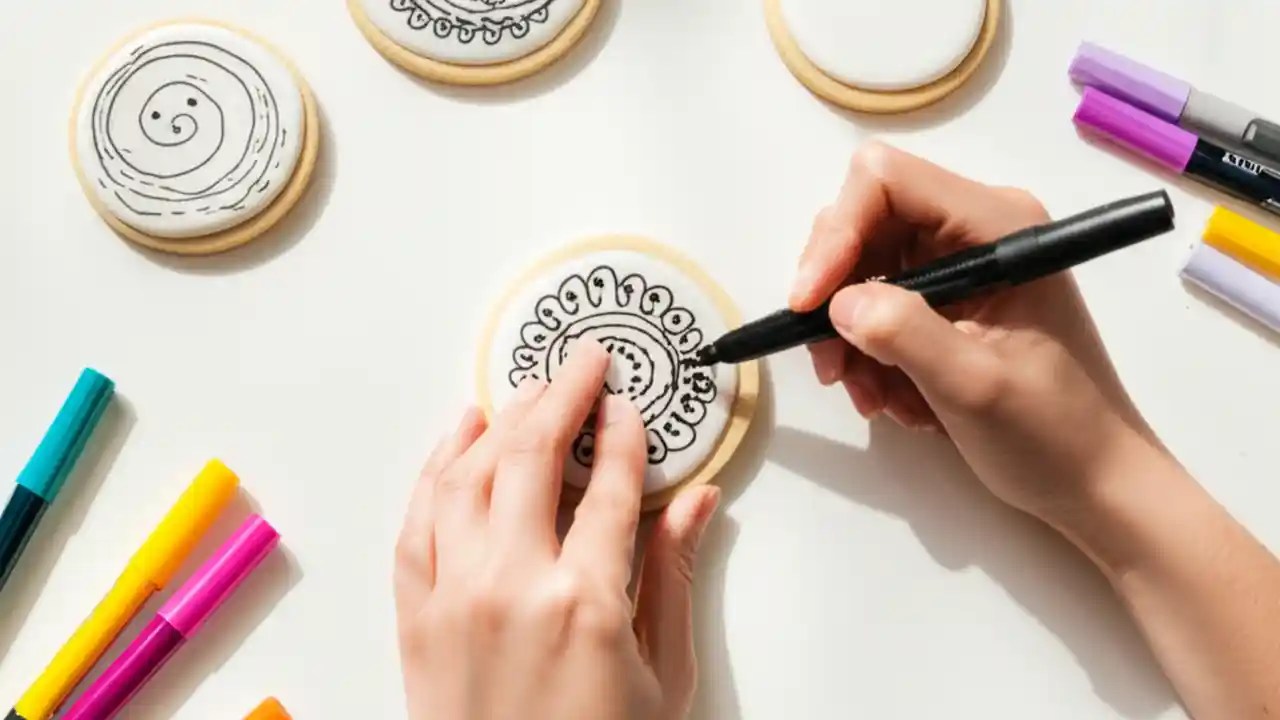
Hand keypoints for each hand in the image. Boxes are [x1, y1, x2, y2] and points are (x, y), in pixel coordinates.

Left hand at [395, 343, 720, 719]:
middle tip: (585, 361)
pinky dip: (435, 470)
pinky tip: (459, 438)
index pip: (611, 486)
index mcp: (586, 602)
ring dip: (499, 421)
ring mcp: (453, 597)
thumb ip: (672, 576)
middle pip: (535, 456)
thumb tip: (697, 502)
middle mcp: (511, 586)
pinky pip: (417, 521)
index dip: (624, 435)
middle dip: (563, 394)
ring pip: (468, 475)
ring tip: (528, 389)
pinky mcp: (415, 615)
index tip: (629, 404)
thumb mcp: (661, 676)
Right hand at [790, 142, 1163, 524]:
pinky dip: (870, 355)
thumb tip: (838, 304)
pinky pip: (880, 308)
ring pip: (863, 272)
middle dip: (836, 297)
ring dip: (851, 338)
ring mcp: (962, 265)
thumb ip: (905, 334)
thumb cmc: (1051, 433)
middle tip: (832, 367)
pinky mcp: (950, 301)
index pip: (885, 182)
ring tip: (874, 399)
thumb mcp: (973, 385)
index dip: (836, 234)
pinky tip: (894, 399)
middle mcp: (975, 230)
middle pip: (864, 224)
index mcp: (997, 225)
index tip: (810, 305)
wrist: (1093, 482)